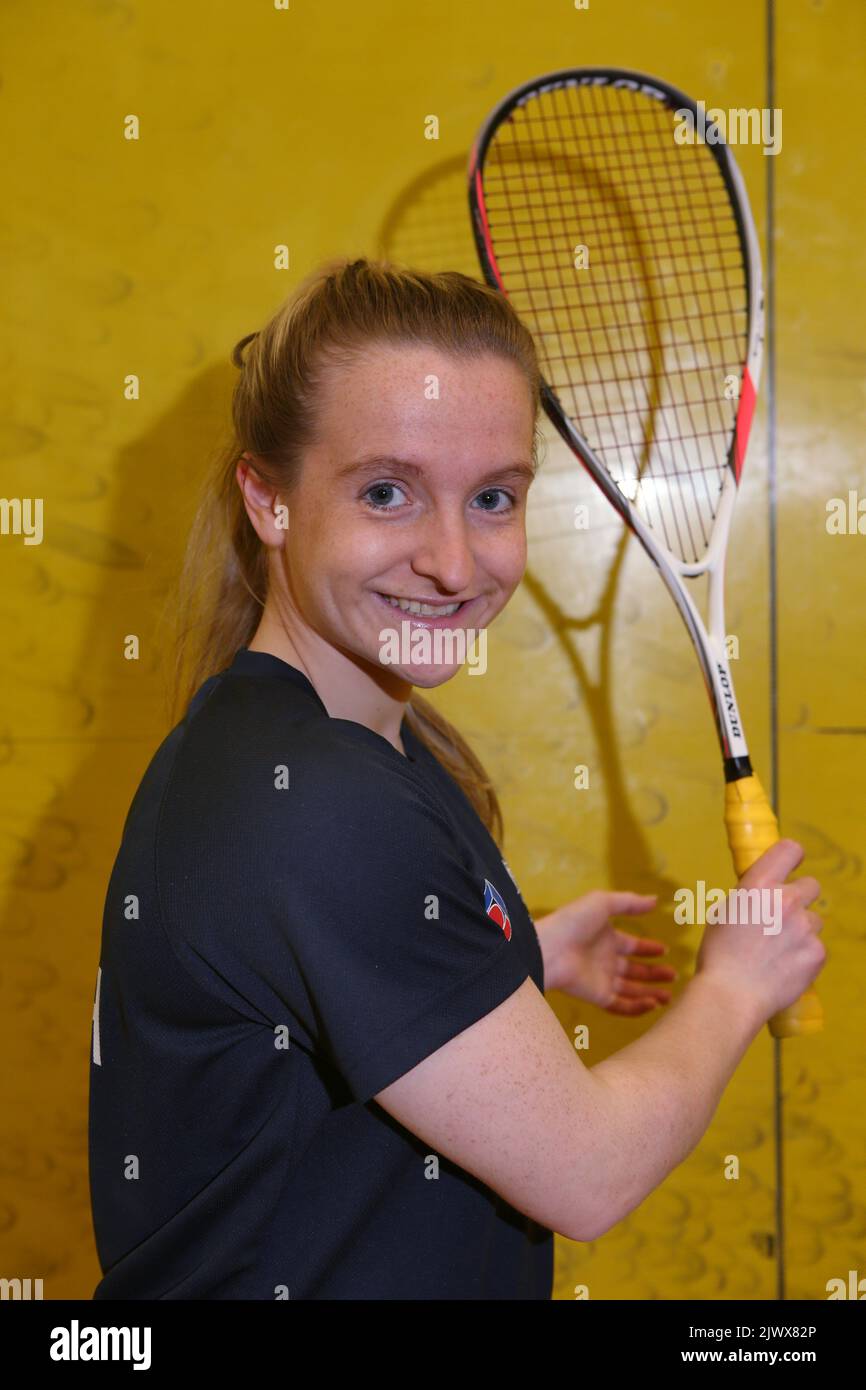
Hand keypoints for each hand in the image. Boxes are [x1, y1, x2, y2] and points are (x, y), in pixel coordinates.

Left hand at [536, 890, 675, 1013]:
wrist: (549, 948)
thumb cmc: (574, 922)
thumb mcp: (603, 903)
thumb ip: (630, 902)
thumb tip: (655, 900)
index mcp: (607, 938)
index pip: (633, 946)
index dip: (648, 949)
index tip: (665, 950)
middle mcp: (606, 960)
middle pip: (635, 971)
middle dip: (655, 974)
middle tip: (674, 975)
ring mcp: (602, 980)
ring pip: (632, 990)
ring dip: (651, 993)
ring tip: (669, 996)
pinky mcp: (598, 997)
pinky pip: (621, 1005)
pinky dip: (638, 1008)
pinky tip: (653, 1004)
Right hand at [695, 839, 825, 1024]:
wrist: (731, 994)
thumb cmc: (718, 954)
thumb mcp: (725, 912)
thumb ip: (751, 897)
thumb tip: (763, 896)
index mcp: (759, 885)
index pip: (790, 850)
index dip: (791, 857)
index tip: (788, 868)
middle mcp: (786, 900)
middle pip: (811, 885)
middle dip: (800, 898)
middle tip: (783, 918)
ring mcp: (805, 927)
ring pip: (814, 920)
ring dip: (802, 930)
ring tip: (780, 951)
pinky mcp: (818, 952)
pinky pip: (816, 946)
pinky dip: (804, 955)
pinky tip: (785, 967)